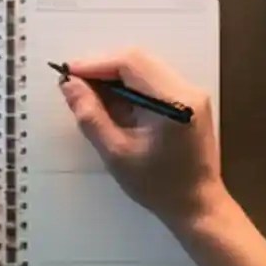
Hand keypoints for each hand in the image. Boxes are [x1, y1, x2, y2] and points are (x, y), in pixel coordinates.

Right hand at [59, 49, 225, 232]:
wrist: (197, 206)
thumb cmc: (158, 186)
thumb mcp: (116, 153)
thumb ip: (91, 116)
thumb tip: (69, 85)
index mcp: (174, 101)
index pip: (130, 63)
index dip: (95, 64)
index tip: (68, 73)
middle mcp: (187, 89)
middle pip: (138, 60)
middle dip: (102, 67)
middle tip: (75, 83)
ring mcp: (191, 93)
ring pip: (144, 68)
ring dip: (114, 76)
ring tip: (89, 93)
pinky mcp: (189, 101)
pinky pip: (153, 80)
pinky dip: (128, 85)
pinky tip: (112, 101)